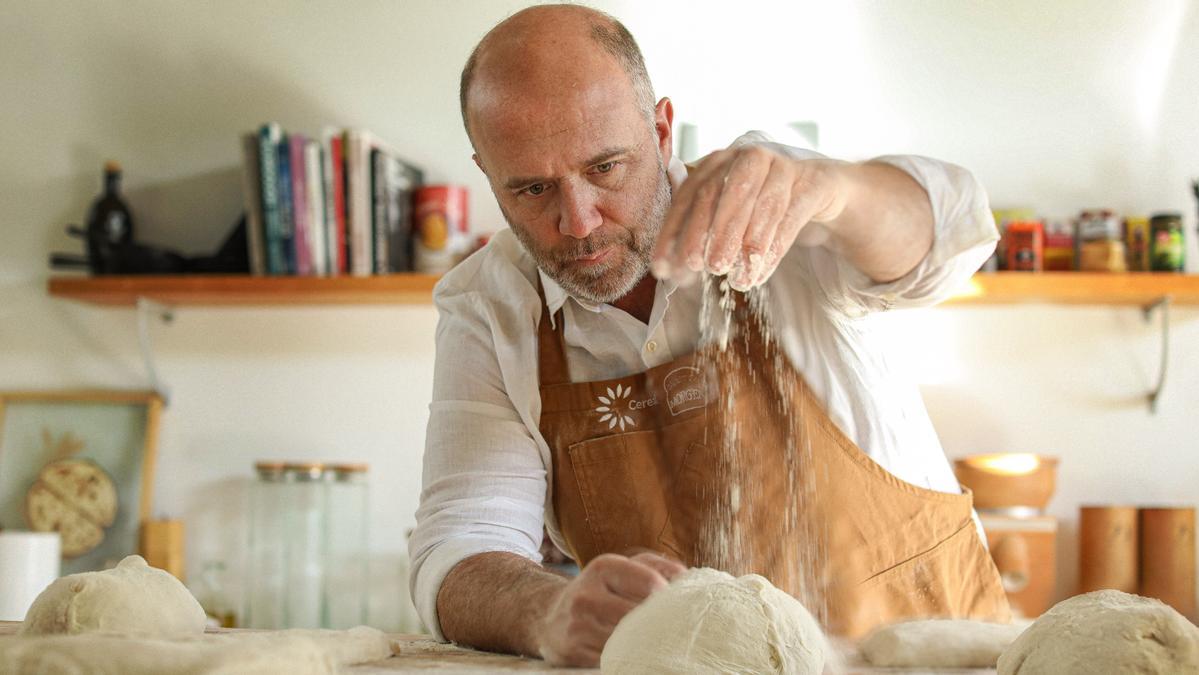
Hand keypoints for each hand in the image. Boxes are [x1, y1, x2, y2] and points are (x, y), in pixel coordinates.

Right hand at [533, 551, 685, 665]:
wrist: (548, 617)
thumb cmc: (599, 591)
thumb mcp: (623, 569)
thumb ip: (658, 567)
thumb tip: (688, 579)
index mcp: (604, 567)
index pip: (652, 584)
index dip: (671, 599)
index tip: (678, 608)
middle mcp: (587, 594)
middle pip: (641, 616)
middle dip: (662, 625)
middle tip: (678, 633)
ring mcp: (578, 625)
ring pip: (628, 641)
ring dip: (648, 645)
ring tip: (659, 646)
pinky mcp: (573, 652)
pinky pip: (611, 659)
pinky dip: (628, 660)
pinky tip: (636, 658)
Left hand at [651, 144, 849, 289]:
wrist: (818, 191)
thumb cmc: (762, 206)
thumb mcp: (727, 215)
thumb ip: (696, 237)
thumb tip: (666, 270)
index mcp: (719, 161)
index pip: (689, 195)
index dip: (673, 231)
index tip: (662, 265)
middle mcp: (748, 158)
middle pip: (720, 192)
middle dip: (706, 233)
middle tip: (699, 267)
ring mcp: (783, 167)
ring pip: (759, 205)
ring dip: (743, 244)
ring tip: (732, 278)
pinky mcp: (812, 184)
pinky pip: (790, 218)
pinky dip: (773, 250)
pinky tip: (758, 274)